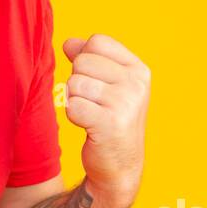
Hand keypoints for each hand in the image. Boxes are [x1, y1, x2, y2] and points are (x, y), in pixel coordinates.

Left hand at [61, 34, 150, 206]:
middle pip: (82, 61)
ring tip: (92, 115)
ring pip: (74, 84)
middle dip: (78, 82)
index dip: (85, 59)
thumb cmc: (109, 119)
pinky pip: (73, 106)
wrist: (118, 166)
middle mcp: (136, 84)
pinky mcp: (111, 124)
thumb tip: (68, 43)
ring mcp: (126, 103)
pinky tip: (89, 127)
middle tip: (93, 103)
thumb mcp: (106, 84)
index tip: (96, 83)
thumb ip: (87, 58)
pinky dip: (74, 117)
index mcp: (138, 69)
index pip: (97, 41)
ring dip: (75, 101)